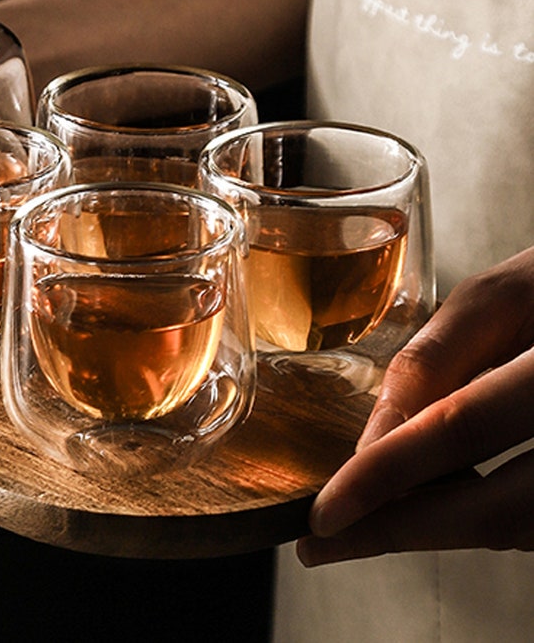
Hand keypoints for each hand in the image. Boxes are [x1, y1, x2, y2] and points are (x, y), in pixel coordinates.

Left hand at [297, 247, 533, 563]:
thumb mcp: (502, 297)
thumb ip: (437, 360)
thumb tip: (375, 437)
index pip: (460, 427)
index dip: (386, 474)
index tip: (324, 513)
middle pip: (496, 508)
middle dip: (399, 529)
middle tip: (328, 540)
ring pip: (520, 529)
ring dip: (440, 528)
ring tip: (369, 519)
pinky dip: (487, 516)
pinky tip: (440, 502)